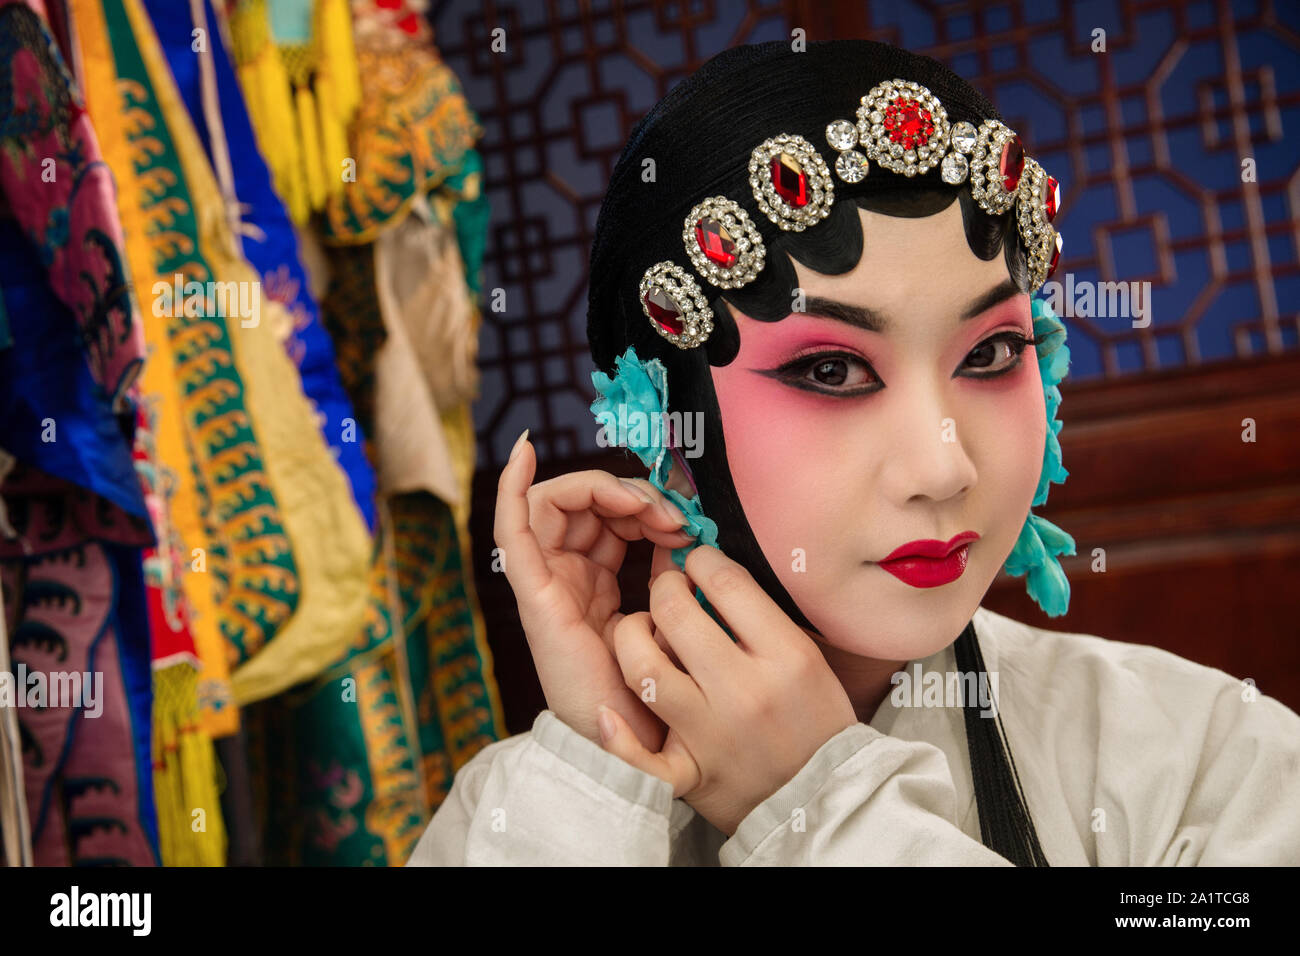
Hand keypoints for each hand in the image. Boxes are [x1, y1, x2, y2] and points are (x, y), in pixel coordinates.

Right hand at [494, 430, 693, 750]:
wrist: (629, 745)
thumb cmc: (650, 691)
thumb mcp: (670, 622)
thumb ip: (672, 579)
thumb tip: (687, 537)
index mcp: (593, 582)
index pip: (608, 515)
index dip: (644, 504)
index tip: (685, 522)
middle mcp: (565, 576)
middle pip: (584, 501)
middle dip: (630, 493)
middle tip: (673, 515)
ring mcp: (546, 581)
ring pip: (557, 501)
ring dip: (602, 487)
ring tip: (647, 508)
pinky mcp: (534, 592)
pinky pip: (512, 528)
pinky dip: (511, 484)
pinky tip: (524, 449)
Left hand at [596, 544, 857, 835]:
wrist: (826, 800)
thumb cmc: (817, 721)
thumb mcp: (808, 659)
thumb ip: (760, 618)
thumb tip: (711, 575)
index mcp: (786, 657)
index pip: (727, 583)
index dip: (703, 561)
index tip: (698, 563)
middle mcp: (745, 692)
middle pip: (676, 614)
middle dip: (665, 588)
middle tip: (669, 592)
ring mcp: (711, 734)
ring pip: (643, 669)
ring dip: (632, 639)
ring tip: (641, 634)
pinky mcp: (691, 775)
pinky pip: (642, 760)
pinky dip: (619, 739)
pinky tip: (609, 714)